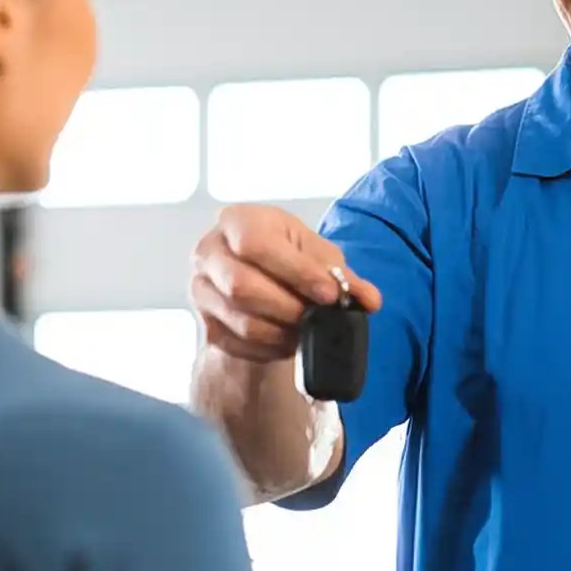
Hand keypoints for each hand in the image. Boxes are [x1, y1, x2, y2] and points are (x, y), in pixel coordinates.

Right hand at [189, 204, 381, 362]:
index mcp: (237, 221)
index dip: (296, 272)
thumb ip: (343, 276)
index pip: (258, 245)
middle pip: (242, 287)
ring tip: (309, 330)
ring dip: (283, 332)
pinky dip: (272, 349)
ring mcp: (201, 290)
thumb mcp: (316, 253)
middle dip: (289, 307)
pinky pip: (239, 345)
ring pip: (242, 322)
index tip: (329, 293)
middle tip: (319, 316)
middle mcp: (209, 253)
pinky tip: (291, 341)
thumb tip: (369, 300)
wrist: (260, 275)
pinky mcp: (207, 325)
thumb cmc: (288, 255)